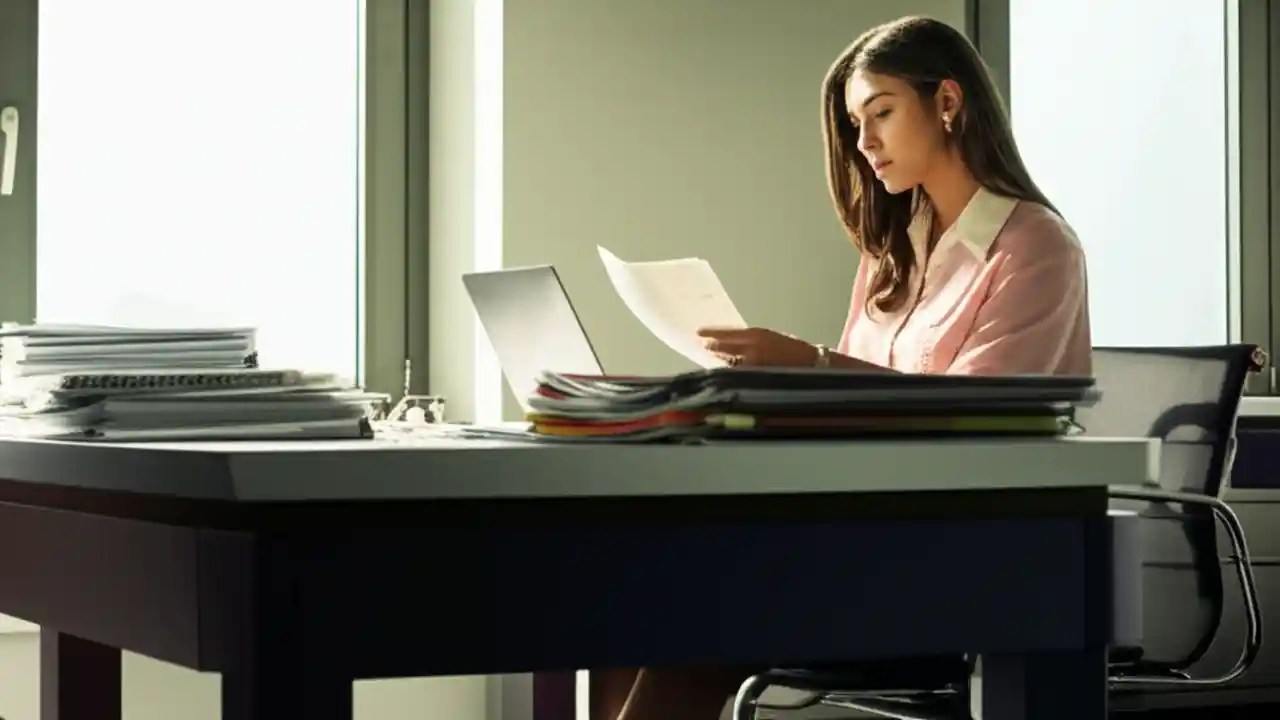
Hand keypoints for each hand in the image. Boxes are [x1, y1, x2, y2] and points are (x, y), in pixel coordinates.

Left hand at [696, 326, 817, 367]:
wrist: (816, 366)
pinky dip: (730, 374)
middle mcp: (753, 349)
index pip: (727, 334)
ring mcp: (753, 366)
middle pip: (724, 349)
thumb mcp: (773, 338)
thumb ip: (752, 342)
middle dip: (712, 348)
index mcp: (758, 335)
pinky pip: (738, 376)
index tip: (698, 332)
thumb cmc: (796, 352)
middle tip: (701, 346)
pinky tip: (725, 374)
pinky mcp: (757, 380)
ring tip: (711, 359)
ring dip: (720, 362)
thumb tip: (732, 346)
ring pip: (729, 364)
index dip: (712, 333)